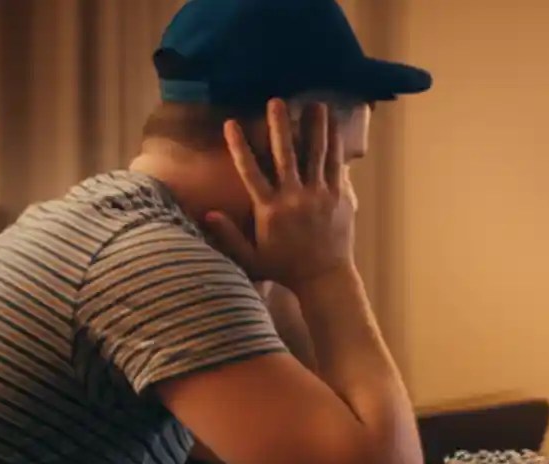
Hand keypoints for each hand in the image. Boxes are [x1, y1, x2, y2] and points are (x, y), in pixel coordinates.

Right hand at [203, 99, 355, 291]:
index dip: (239, 146)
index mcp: (270, 210)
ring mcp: (320, 196)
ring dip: (315, 127)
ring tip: (315, 103)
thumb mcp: (250, 257)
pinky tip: (334, 126)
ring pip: (316, 155)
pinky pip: (337, 166)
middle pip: (286, 155)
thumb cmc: (284, 267)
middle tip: (276, 101)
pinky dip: (335, 145)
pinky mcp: (340, 197)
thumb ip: (228, 235)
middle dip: (280, 126)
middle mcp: (295, 198)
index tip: (231, 123)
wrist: (324, 278)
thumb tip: (207, 213)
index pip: (250, 172)